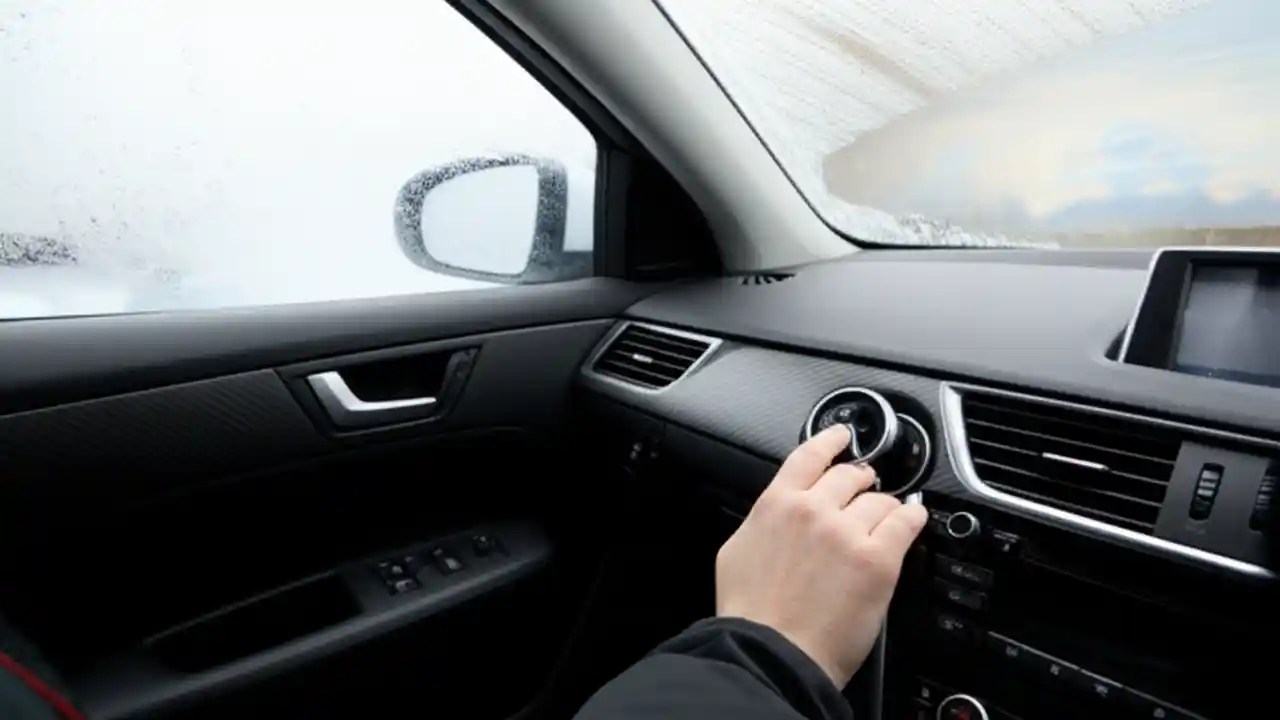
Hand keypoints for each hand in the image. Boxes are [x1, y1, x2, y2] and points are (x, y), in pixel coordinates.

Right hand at [715, 424, 927, 687]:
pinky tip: (913, 518)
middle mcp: (813, 510)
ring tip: (885, 519)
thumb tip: (778, 516)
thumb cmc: (750, 615)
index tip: (841, 435)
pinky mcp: (877, 559)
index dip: (830, 440)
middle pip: (851, 475)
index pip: (808, 456)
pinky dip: (911, 517)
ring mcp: (847, 532)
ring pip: (880, 499)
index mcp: (776, 505)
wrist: (772, 653)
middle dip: (861, 481)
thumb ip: (763, 523)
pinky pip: (906, 521)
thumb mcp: (737, 552)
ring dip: (884, 507)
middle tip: (866, 489)